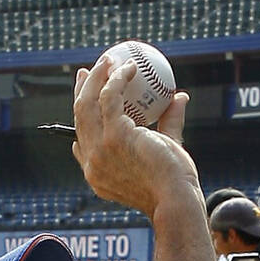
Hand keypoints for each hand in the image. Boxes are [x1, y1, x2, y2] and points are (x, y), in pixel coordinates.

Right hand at [71, 54, 199, 216]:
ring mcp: (100, 149)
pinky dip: (118, 78)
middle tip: (89, 72)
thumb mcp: (167, 153)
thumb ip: (170, 125)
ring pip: (87, 103)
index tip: (89, 101)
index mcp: (98, 176)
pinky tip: (130, 67)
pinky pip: (110, 96)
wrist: (176, 200)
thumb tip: (180, 98)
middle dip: (81, 90)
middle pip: (79, 118)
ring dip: (96, 77)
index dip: (82, 121)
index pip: (81, 146)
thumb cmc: (176, 183)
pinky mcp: (114, 135)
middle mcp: (92, 163)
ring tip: (109, 60)